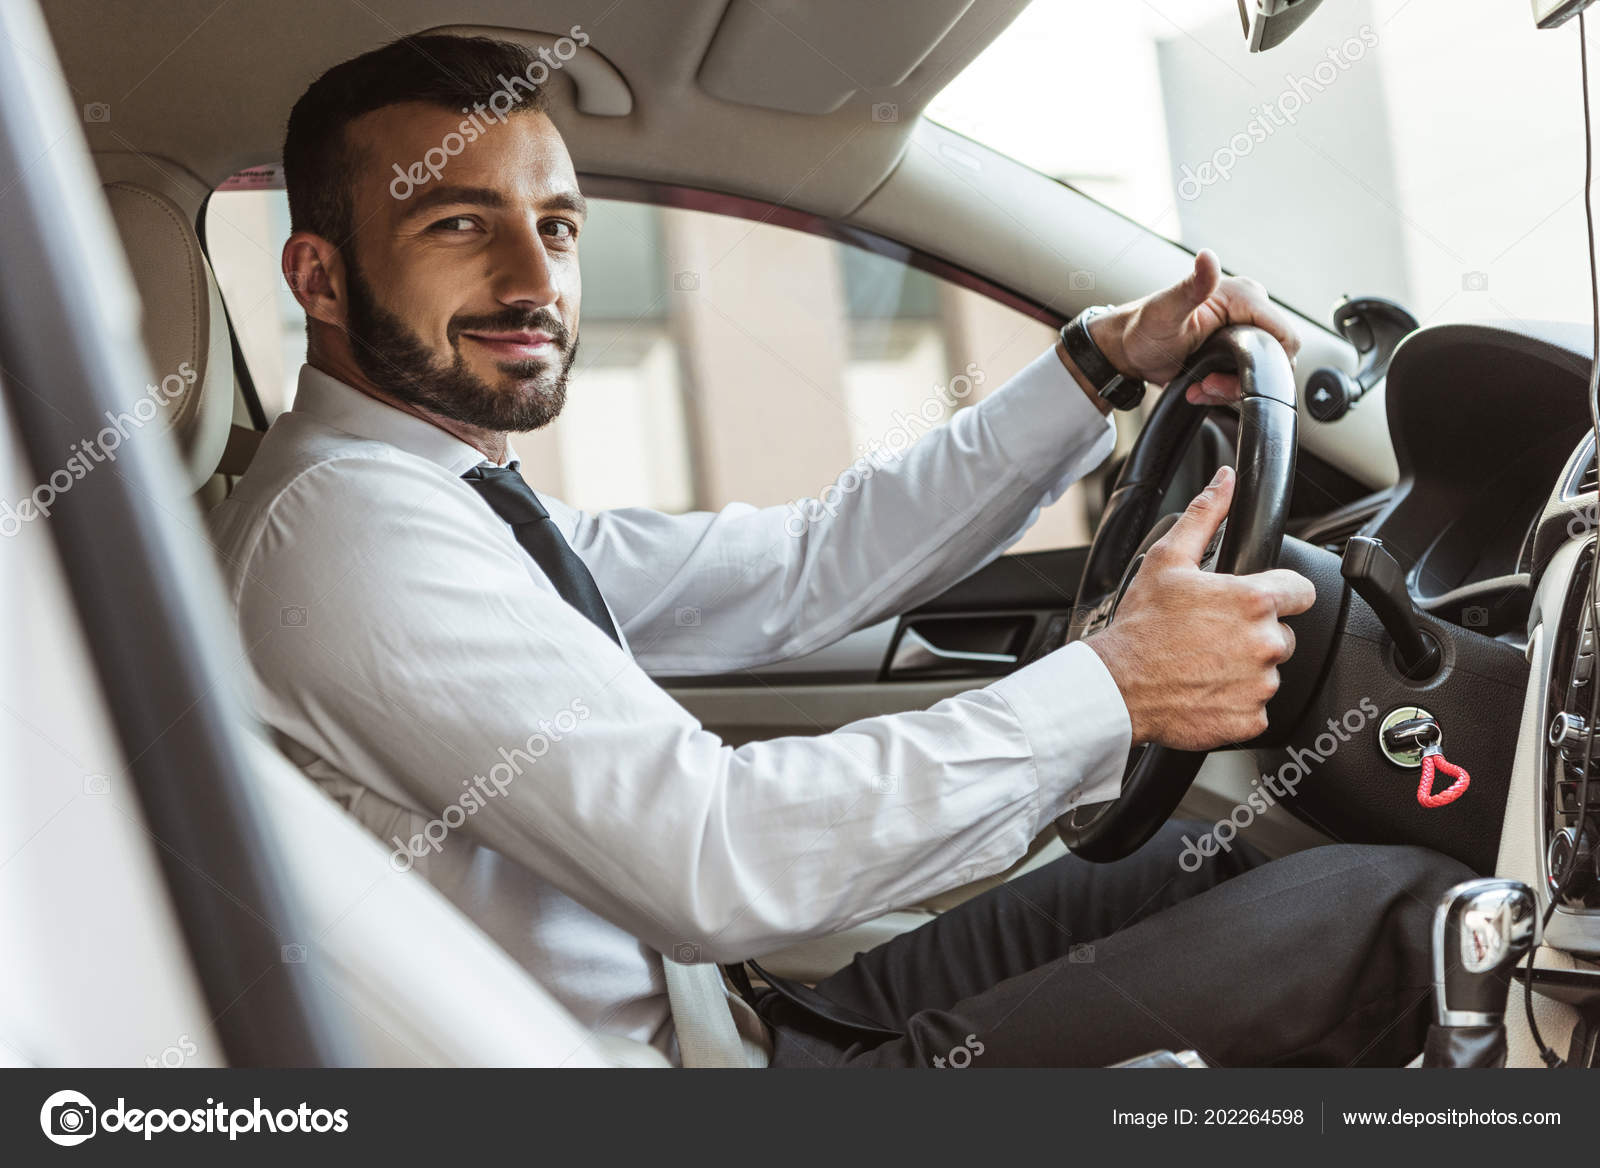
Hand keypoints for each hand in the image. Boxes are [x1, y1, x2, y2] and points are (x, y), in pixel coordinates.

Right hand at [1084, 466, 1315, 750]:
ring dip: (1244, 669)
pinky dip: (1235, 702)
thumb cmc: (1140, 626)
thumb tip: (1225, 482)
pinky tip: (1204, 689)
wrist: (1117, 687)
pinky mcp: (1250, 718)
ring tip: (1203, 663)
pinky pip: (1255, 708)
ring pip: (1269, 672)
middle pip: (1282, 634)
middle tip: (1212, 636)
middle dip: (1254, 634)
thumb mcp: (1168, 560)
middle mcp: (1265, 643)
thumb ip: (1205, 516)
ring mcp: (1260, 684)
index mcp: (1253, 600)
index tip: (1254, 604)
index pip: (1301, 591)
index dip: (1279, 594)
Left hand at [1090, 250, 1301, 405]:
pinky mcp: (1238, 347)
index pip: (1285, 336)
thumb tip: (1207, 257)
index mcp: (1244, 295)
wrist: (1130, 349)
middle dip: (1241, 380)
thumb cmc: (1143, 328)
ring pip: (1263, 372)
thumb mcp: (1165, 311)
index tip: (1226, 376)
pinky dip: (1226, 390)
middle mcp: (1250, 309)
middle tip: (1206, 383)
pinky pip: (1249, 376)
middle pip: (1276, 358)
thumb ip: (1191, 286)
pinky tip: (1202, 387)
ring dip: (1231, 389)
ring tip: (1200, 386)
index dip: (1267, 364)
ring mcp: (1246, 329)